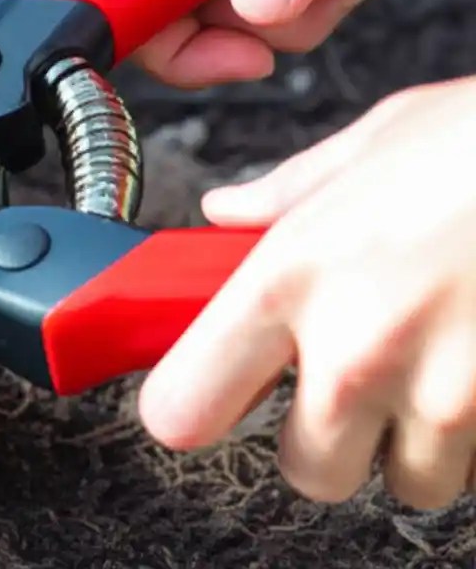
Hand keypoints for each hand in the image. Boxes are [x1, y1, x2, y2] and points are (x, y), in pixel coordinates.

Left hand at [139, 77, 475, 508]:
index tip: (208, 394)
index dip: (191, 408)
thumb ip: (285, 194)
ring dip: (414, 441)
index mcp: (289, 278)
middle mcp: (354, 349)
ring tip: (437, 363)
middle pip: (304, 470)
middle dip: (325, 438)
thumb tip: (227, 212)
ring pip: (403, 480)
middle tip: (351, 379)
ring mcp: (442, 395)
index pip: (182, 406)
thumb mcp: (373, 143)